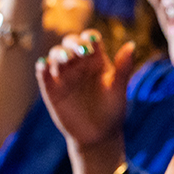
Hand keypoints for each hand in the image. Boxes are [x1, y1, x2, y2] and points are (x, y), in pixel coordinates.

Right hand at [36, 31, 135, 150]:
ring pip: (56, 55)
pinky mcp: (51, 89)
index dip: (90, 37)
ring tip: (66, 58)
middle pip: (70, 43)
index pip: (90, 40)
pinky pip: (43, 75)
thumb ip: (123, 68)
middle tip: (80, 50)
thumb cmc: (112, 110)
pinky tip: (43, 65)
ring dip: (59, 54)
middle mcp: (78, 63)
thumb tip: (131, 44)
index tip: (93, 40)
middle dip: (73, 43)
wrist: (99, 135)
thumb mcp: (118, 89)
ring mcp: (64, 75)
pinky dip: (42, 68)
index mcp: (96, 59)